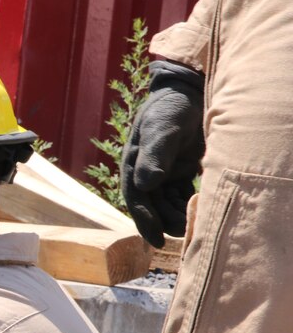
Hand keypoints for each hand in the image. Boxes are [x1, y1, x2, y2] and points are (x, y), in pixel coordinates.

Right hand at [120, 60, 205, 247]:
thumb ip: (154, 154)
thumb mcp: (162, 128)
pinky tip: (198, 211)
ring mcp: (163, 172)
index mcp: (134, 163)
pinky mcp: (180, 171)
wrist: (192, 91)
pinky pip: (181, 195)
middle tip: (184, 235)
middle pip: (152, 206)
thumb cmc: (173, 107)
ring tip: (192, 227)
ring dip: (176, 216)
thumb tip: (145, 185)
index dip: (145, 221)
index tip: (157, 241)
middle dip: (165, 222)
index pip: (137, 198)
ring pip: (167, 204)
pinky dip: (187, 205)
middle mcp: (145, 171)